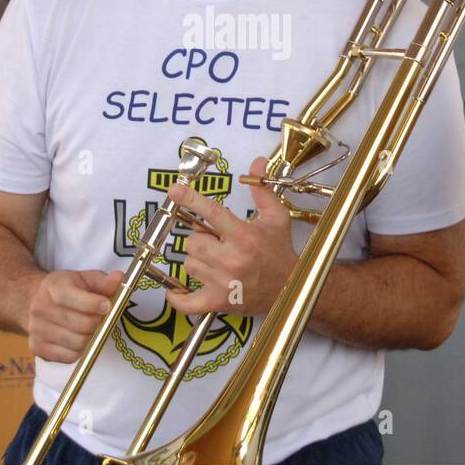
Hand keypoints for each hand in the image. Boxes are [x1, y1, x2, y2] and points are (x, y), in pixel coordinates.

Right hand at [26, 269, 124, 362]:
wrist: (35, 301)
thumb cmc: (67, 290)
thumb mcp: (84, 279)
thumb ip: (104, 281)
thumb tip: (120, 278)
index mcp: (52, 287)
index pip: (71, 298)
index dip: (93, 304)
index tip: (108, 306)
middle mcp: (40, 308)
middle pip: (80, 324)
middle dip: (99, 323)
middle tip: (103, 320)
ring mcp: (36, 330)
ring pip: (77, 343)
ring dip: (92, 338)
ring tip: (93, 329)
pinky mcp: (37, 348)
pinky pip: (69, 356)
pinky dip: (81, 351)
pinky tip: (80, 338)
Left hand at [164, 157, 297, 316]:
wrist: (290, 288)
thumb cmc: (279, 250)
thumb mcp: (276, 217)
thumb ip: (262, 189)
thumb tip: (257, 162)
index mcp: (244, 236)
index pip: (212, 213)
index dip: (191, 199)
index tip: (175, 190)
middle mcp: (232, 259)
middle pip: (193, 241)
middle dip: (200, 238)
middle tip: (215, 241)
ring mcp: (223, 283)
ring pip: (189, 264)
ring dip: (197, 260)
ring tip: (214, 260)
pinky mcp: (218, 302)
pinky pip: (187, 303)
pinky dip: (177, 298)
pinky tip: (174, 291)